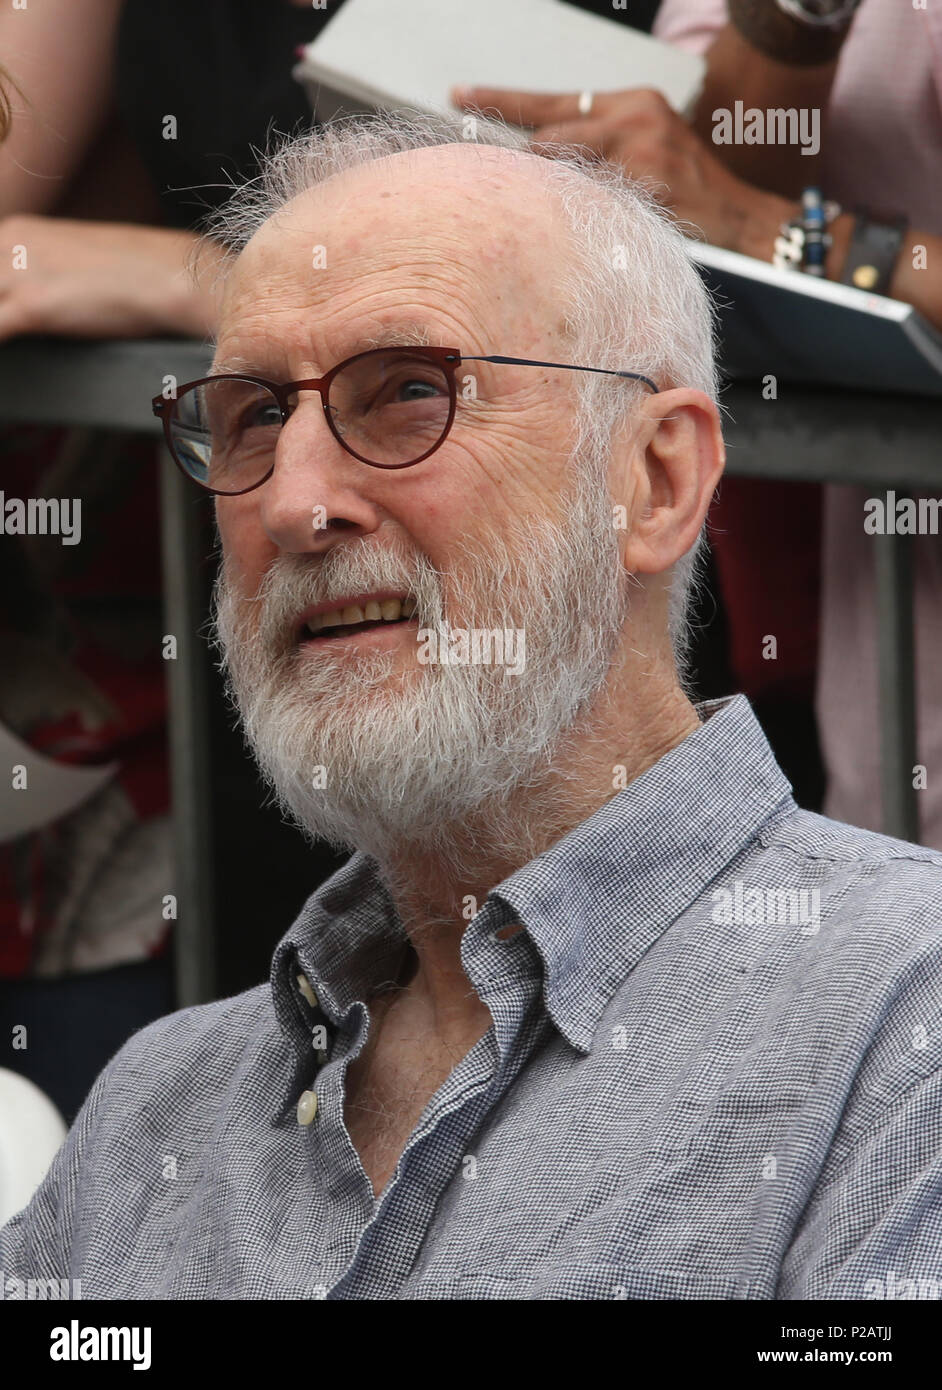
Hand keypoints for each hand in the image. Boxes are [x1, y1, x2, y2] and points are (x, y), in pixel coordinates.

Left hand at [0, 215, 219, 340]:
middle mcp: (10, 244)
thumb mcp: (83, 261)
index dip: (3, 299)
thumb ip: (53, 274)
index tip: (14, 318)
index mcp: (19, 231)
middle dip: (5, 314)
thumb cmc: (145, 270)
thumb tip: (48, 302)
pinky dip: (5, 354)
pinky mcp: (32, 306)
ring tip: (27, 345)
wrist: (174, 276)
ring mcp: (17, 274)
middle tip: (21, 333)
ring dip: (7, 327)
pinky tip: (15, 369)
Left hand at [452, 86, 785, 257]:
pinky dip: (574, 227)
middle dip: (522, 171)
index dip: (502, 100)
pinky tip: (584, 240)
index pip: (552, 100)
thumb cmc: (690, 190)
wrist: (745, 219)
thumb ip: (600, 144)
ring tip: (551, 223)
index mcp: (633, 103)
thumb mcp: (650, 146)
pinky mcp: (645, 192)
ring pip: (561, 177)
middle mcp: (634, 120)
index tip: (460, 96)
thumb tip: (537, 155)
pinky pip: (587, 211)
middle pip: (546, 141)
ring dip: (547, 204)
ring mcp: (640, 156)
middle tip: (499, 189)